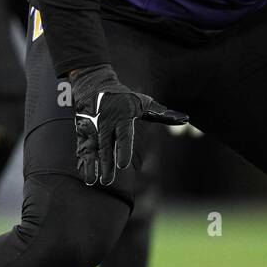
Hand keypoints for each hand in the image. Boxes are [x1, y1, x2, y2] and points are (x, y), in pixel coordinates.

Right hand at [70, 65, 187, 185]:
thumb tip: (185, 118)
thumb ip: (161, 113)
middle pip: (106, 146)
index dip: (122, 150)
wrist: (94, 84)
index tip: (122, 165)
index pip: (123, 136)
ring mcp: (92, 127)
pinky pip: (82, 148)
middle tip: (108, 180)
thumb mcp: (142, 102)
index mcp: (122, 116)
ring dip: (93, 166)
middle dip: (106, 164)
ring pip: (93, 149)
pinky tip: (86, 175)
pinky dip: (83, 162)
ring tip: (94, 181)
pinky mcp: (82, 130)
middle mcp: (105, 122)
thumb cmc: (124, 97)